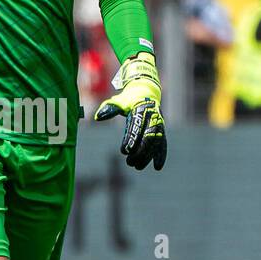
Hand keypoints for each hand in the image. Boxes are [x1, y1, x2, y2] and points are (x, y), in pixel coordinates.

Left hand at [93, 52, 166, 170]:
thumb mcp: (118, 101)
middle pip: (148, 138)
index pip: (136, 127)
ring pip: (155, 143)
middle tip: (129, 163)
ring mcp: (158, 124)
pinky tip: (157, 167)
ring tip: (137, 166)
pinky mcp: (161, 130)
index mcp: (140, 110)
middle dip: (139, 152)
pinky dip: (161, 155)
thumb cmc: (129, 99)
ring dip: (147, 156)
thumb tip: (97, 117)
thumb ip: (109, 109)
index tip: (124, 151)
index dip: (130, 140)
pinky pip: (163, 144)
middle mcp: (151, 118)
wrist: (145, 92)